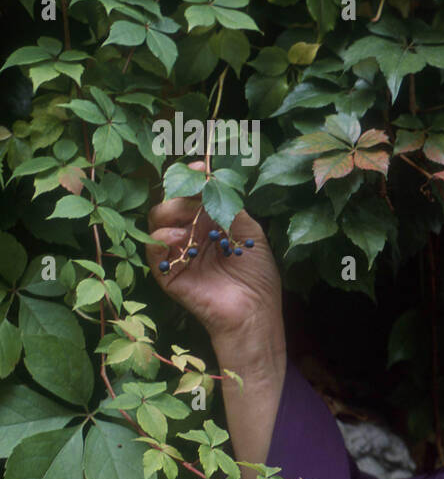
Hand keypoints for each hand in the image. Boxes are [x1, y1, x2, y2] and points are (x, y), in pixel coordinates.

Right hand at [146, 161, 282, 348]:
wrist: (254, 310)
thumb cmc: (257, 274)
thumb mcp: (249, 232)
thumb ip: (230, 206)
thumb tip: (211, 181)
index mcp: (209, 223)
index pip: (192, 195)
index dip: (192, 179)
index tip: (200, 168)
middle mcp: (190, 235)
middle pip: (171, 204)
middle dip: (180, 195)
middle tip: (195, 200)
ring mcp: (177, 253)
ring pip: (157, 222)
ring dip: (169, 214)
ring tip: (189, 222)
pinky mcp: (167, 273)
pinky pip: (151, 250)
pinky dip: (159, 239)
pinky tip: (178, 239)